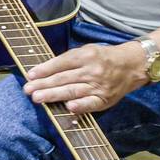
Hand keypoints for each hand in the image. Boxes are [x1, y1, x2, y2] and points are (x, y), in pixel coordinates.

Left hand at [23, 42, 149, 114]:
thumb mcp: (86, 51)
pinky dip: (80, 106)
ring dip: (53, 95)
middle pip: (64, 78)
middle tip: (27, 90)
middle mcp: (92, 70)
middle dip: (43, 84)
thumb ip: (68, 60)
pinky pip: (91, 104)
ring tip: (37, 98)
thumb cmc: (103, 58)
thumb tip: (43, 71)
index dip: (44, 69)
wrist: (131, 65)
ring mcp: (98, 85)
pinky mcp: (105, 99)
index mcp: (86, 55)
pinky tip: (68, 108)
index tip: (30, 75)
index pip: (61, 63)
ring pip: (72, 91)